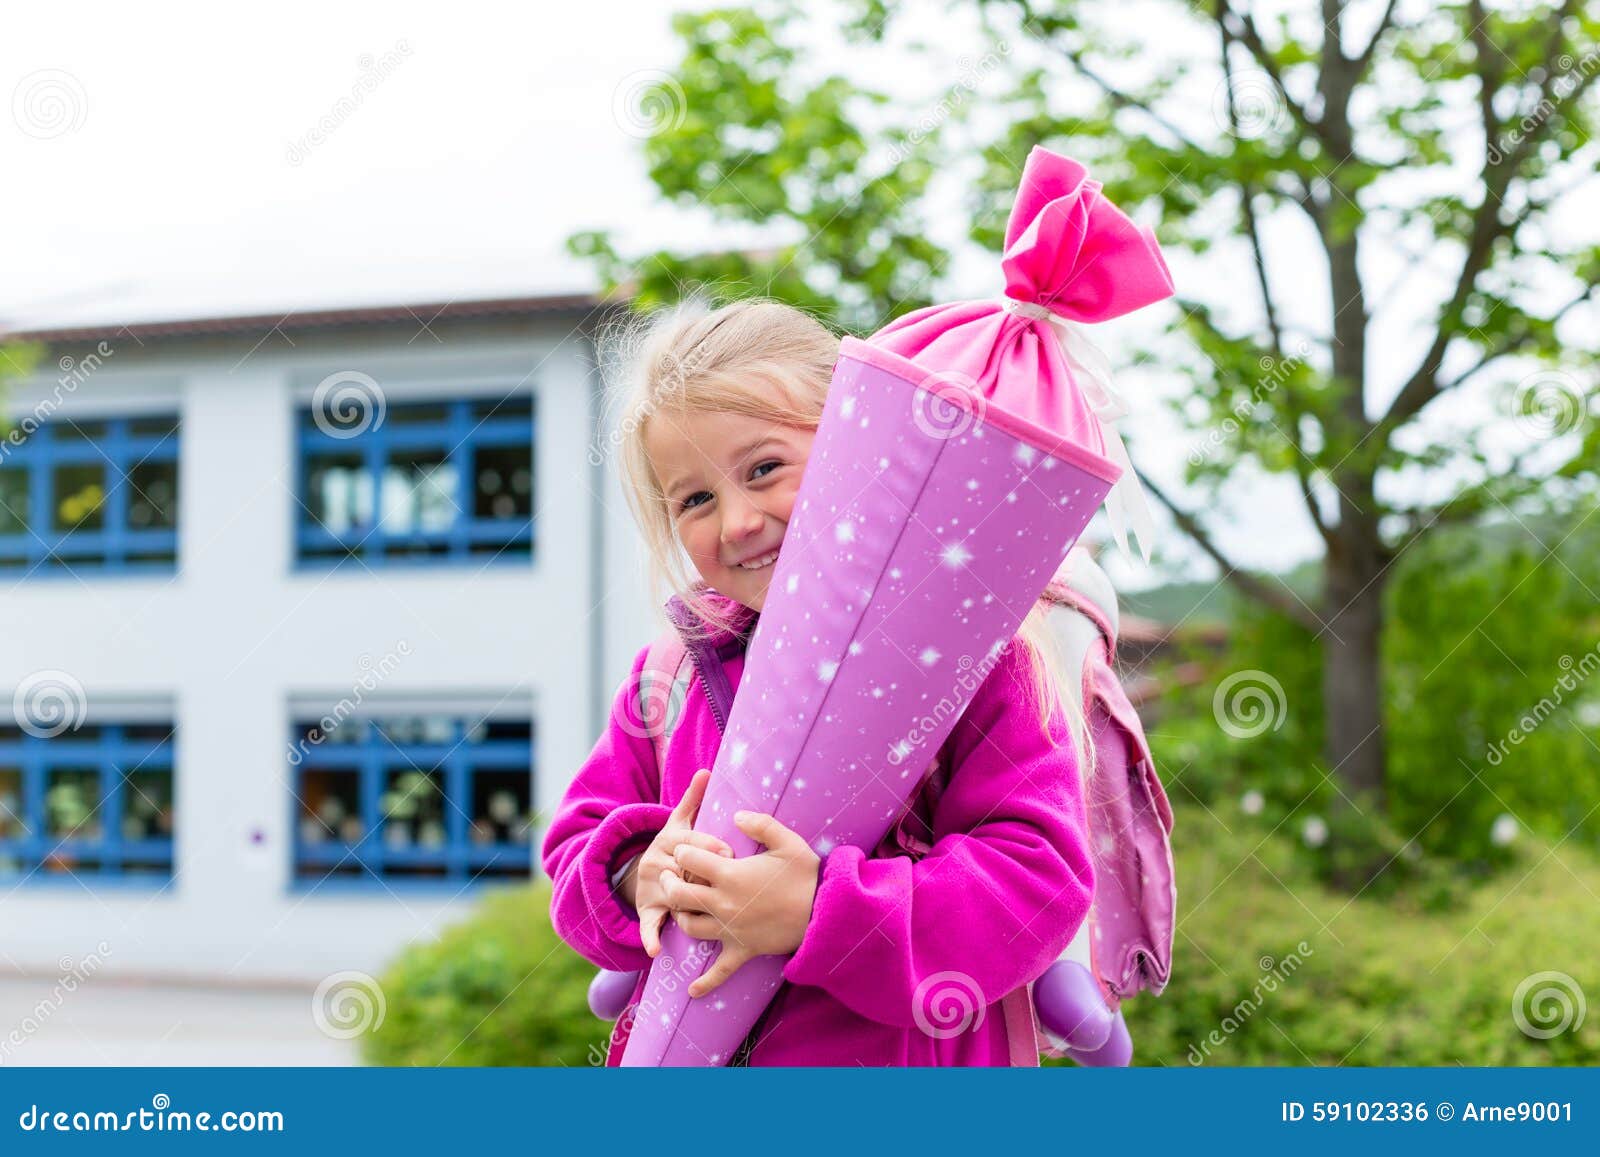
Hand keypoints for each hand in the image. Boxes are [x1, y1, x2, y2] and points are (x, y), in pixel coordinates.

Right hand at [622, 769, 733, 958]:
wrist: (643, 871)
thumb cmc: (674, 846)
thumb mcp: (680, 821)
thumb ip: (694, 798)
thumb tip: (707, 770)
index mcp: (669, 841)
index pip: (690, 842)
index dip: (710, 847)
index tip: (729, 851)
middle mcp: (657, 863)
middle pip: (682, 870)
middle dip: (703, 877)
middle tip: (724, 884)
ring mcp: (652, 888)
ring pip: (670, 895)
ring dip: (686, 903)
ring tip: (705, 910)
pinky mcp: (647, 910)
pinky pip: (648, 924)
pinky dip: (650, 938)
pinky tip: (656, 951)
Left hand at [660, 810, 820, 997]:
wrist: (824, 912)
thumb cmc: (806, 875)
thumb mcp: (787, 841)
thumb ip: (760, 824)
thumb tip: (736, 815)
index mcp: (730, 874)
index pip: (690, 858)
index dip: (683, 849)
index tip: (685, 848)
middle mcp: (724, 903)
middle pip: (679, 894)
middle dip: (669, 882)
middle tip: (670, 875)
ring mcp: (731, 929)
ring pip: (689, 927)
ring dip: (680, 917)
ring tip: (681, 908)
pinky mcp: (743, 950)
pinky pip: (719, 972)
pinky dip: (704, 983)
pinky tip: (693, 991)